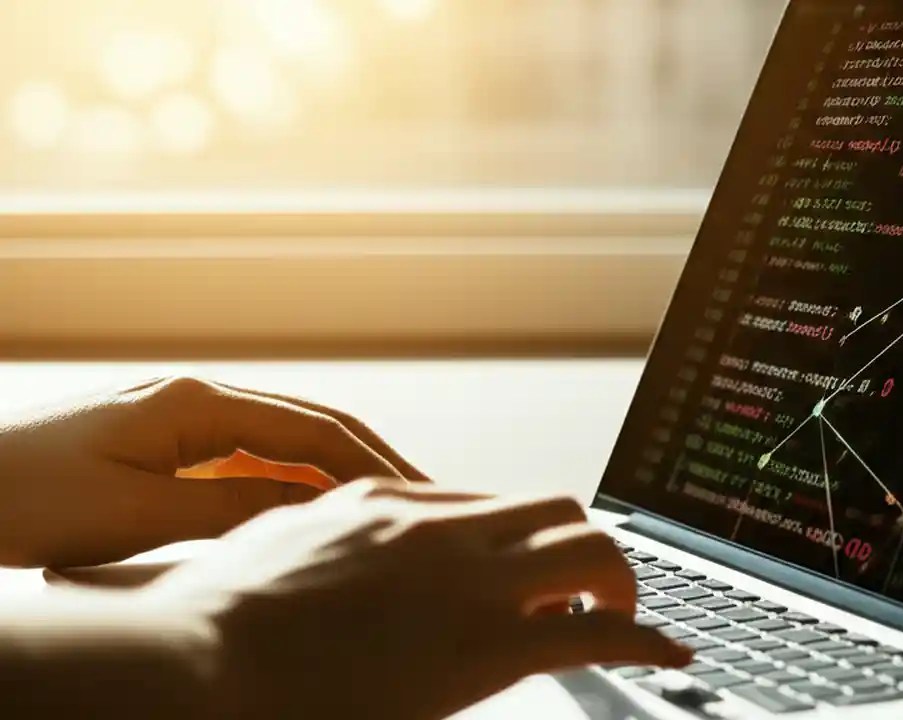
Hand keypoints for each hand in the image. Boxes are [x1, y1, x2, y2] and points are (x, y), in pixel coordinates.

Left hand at [0, 376, 427, 567]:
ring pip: (281, 447)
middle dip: (370, 460)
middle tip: (427, 499)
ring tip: (384, 511)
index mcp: (196, 404)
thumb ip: (230, 510)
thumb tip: (312, 509)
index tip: (422, 496)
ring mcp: (181, 423)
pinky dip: (289, 489)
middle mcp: (197, 401)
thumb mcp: (137, 515)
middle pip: (309, 426)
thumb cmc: (29, 500)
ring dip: (333, 476)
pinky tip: (313, 515)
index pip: (312, 431)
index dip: (373, 463)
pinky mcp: (164, 449)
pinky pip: (246, 466)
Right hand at [147, 480, 691, 719]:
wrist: (197, 663)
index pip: (483, 505)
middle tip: (579, 593)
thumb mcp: (266, 555)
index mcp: (384, 505)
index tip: (528, 571)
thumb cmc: (210, 623)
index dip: (517, 542)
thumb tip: (318, 545)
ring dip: (617, 579)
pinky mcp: (490, 641)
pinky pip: (596, 629)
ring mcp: (468, 577)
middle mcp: (438, 525)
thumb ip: (315, 544)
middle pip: (550, 508)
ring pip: (588, 545)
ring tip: (618, 615)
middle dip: (576, 548)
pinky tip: (664, 648)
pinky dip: (643, 635)